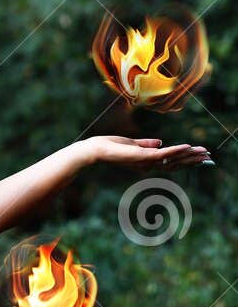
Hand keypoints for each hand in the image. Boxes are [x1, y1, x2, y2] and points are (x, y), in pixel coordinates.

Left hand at [80, 134, 210, 169]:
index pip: (171, 162)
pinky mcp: (142, 156)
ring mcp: (146, 161)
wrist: (96, 150)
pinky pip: (162, 154)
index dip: (185, 160)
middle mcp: (149, 164)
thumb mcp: (132, 144)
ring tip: (203, 153)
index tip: (200, 157)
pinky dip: (175, 150)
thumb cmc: (111, 146)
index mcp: (148, 161)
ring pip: (172, 159)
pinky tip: (187, 147)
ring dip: (188, 156)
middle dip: (192, 160)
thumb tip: (159, 142)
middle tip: (209, 158)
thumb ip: (146, 144)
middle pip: (176, 163)